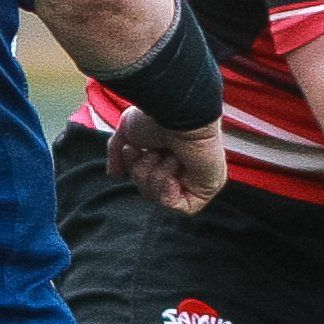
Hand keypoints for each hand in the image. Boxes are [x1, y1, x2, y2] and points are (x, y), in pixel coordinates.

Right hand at [107, 106, 225, 213]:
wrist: (178, 116)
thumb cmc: (155, 119)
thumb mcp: (126, 133)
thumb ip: (118, 153)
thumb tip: (116, 175)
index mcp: (168, 154)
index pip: (143, 177)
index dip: (133, 167)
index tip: (130, 148)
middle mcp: (184, 167)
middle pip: (148, 191)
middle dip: (142, 172)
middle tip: (152, 151)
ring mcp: (197, 179)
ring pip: (161, 199)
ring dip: (157, 175)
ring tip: (169, 154)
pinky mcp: (207, 188)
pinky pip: (180, 208)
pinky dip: (168, 191)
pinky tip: (174, 169)